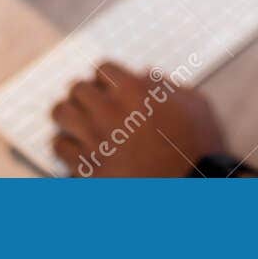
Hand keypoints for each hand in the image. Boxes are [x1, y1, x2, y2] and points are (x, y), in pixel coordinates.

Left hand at [48, 60, 227, 176]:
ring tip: (79, 123)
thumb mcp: (195, 104)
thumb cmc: (198, 147)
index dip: (107, 78)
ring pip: (61, 113)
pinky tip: (78, 149)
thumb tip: (145, 74)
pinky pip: (59, 147)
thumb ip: (167, 85)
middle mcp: (109, 110)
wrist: (190, 190)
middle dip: (86, 94)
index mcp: (134, 90)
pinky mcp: (87, 168)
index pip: (102, 68)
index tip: (110, 87)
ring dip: (70, 115)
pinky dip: (66, 145)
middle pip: (77, 88)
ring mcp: (95, 139)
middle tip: (94, 105)